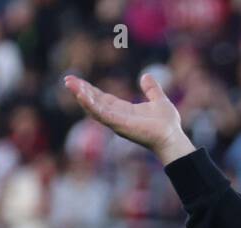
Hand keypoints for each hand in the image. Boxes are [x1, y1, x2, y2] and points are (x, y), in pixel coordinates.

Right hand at [63, 73, 193, 165]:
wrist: (173, 137)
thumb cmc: (168, 124)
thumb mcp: (159, 100)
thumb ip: (151, 89)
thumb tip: (146, 76)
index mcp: (124, 110)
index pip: (102, 98)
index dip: (90, 90)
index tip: (77, 80)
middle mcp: (117, 117)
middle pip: (94, 102)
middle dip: (81, 91)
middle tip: (68, 80)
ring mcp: (117, 122)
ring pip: (94, 108)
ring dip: (81, 96)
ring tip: (70, 84)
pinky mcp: (119, 125)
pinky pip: (101, 114)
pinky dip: (90, 105)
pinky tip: (81, 95)